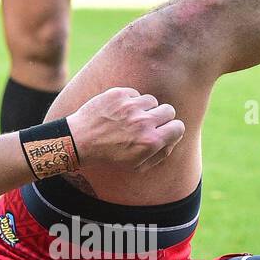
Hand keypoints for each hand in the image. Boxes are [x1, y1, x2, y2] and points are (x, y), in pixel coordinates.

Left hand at [67, 87, 184, 171]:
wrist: (80, 140)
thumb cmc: (109, 156)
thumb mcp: (136, 165)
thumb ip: (159, 154)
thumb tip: (173, 140)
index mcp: (150, 141)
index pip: (179, 127)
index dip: (173, 130)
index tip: (165, 131)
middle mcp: (143, 122)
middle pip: (169, 110)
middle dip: (162, 118)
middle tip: (150, 124)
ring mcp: (131, 106)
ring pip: (152, 100)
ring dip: (145, 108)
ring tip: (132, 118)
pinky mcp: (119, 94)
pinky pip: (135, 94)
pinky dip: (131, 101)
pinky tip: (120, 112)